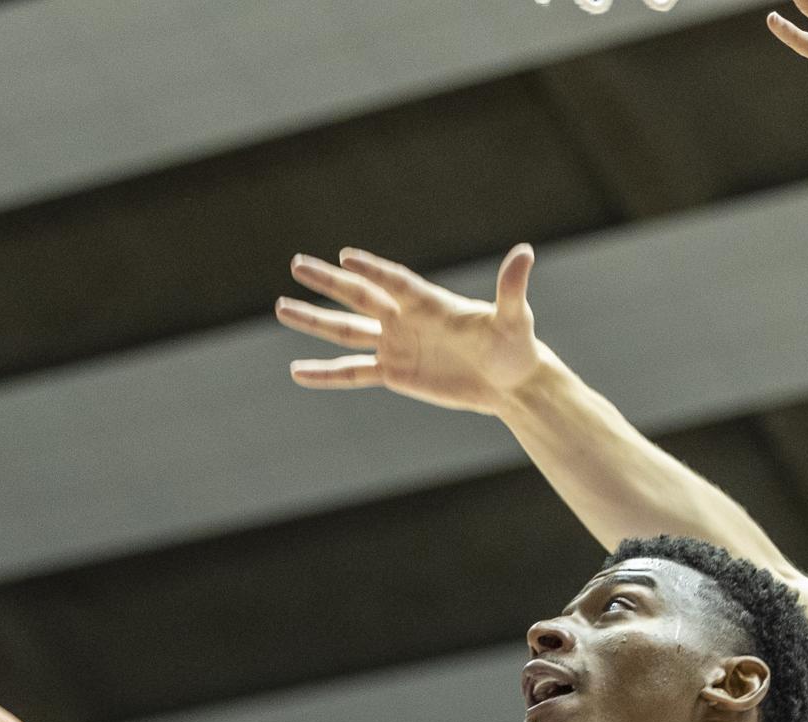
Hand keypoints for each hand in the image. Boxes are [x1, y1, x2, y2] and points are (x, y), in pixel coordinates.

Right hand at [280, 246, 547, 415]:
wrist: (511, 384)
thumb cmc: (516, 348)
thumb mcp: (514, 320)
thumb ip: (511, 287)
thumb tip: (526, 251)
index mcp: (429, 302)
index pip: (394, 282)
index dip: (372, 270)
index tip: (346, 256)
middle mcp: (406, 319)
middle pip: (359, 296)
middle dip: (328, 282)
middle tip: (297, 264)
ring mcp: (396, 345)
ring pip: (347, 332)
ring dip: (315, 321)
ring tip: (282, 308)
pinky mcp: (394, 374)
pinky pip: (353, 372)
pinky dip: (326, 373)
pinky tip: (297, 372)